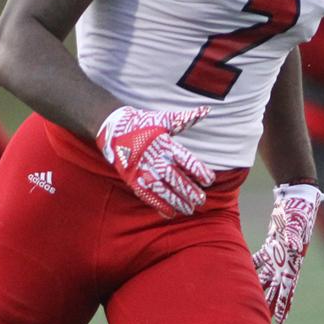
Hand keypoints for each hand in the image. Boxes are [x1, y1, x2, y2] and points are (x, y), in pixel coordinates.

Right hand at [96, 105, 214, 217]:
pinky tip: (170, 213)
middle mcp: (155, 158)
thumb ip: (187, 119)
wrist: (114, 128)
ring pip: (163, 190)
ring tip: (189, 209)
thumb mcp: (165, 119)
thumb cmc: (143, 123)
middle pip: (176, 178)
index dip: (199, 171)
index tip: (209, 180)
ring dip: (177, 201)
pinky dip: (159, 205)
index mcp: (164, 143)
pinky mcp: (133, 179)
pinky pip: (148, 195)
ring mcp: (143, 170)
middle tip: (202, 200)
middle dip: (190, 190)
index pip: (186, 160)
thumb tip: (206, 110)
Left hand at [252, 182, 323, 323]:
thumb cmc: (298, 213)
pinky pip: (260, 260)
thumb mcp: (297, 226)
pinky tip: (243, 272)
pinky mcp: (273, 244)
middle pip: (278, 288)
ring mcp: (279, 254)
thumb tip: (293, 248)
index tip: (279, 321)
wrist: (297, 198)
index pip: (288, 289)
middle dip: (271, 303)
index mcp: (293, 262)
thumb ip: (294, 238)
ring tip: (254, 301)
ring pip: (268, 276)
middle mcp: (287, 261)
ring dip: (262, 288)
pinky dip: (253, 266)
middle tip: (263, 319)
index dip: (284, 305)